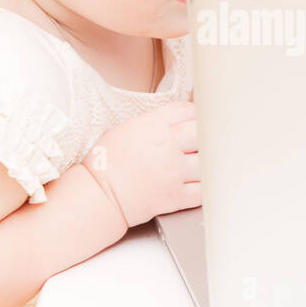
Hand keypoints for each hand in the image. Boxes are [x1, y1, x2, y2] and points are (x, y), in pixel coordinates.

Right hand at [82, 100, 199, 226]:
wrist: (98, 195)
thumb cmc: (105, 163)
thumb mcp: (125, 129)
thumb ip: (153, 123)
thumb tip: (174, 122)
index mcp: (153, 125)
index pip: (187, 110)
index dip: (194, 115)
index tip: (194, 121)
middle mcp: (167, 145)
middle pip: (203, 133)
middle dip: (204, 137)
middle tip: (200, 143)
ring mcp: (174, 171)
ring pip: (207, 161)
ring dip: (206, 163)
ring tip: (199, 165)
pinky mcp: (176, 196)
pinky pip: (203, 190)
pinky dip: (205, 187)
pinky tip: (199, 184)